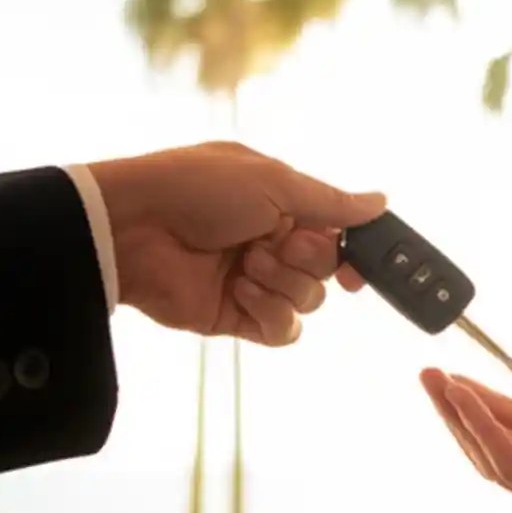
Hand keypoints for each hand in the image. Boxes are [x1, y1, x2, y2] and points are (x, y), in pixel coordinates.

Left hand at [89, 141, 385, 345]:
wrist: (131, 229)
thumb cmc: (195, 189)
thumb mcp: (272, 182)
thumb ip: (330, 201)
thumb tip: (380, 202)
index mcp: (281, 204)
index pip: (337, 233)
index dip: (354, 251)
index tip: (362, 265)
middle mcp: (272, 243)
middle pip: (327, 269)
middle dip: (308, 258)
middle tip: (276, 242)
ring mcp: (254, 282)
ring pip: (308, 301)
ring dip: (283, 282)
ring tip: (245, 264)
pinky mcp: (235, 316)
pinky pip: (281, 330)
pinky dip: (269, 312)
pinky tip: (241, 290)